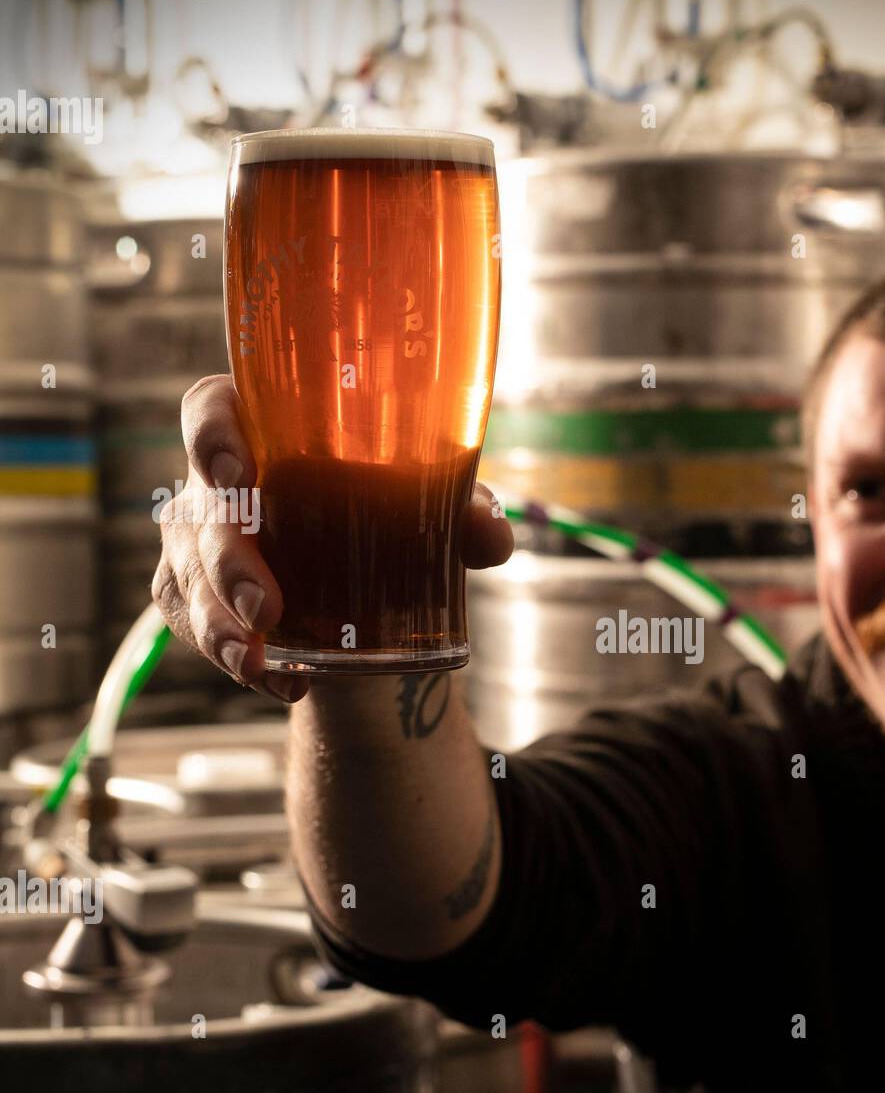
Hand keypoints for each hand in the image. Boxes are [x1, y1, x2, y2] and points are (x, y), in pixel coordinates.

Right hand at [151, 374, 514, 702]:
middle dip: (226, 562)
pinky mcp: (194, 595)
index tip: (237, 473)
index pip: (214, 409)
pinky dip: (233, 657)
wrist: (372, 588)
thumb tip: (491, 536)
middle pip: (201, 510)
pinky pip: (194, 625)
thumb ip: (465, 515)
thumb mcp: (433, 512)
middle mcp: (220, 483)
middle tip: (266, 608)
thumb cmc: (392, 516)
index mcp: (267, 432)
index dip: (211, 434)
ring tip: (259, 664)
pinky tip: (277, 683)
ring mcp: (198, 540)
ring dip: (219, 624)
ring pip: (185, 576)